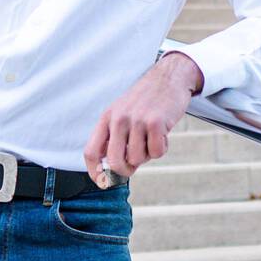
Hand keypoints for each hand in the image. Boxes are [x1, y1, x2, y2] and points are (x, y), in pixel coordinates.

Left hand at [83, 51, 202, 187]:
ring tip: (152, 138)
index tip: (102, 182)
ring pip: (137, 159)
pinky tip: (163, 133)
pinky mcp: (155, 122)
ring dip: (148, 155)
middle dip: (124, 171)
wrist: (168, 78)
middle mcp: (118, 119)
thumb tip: (113, 170)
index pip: (91, 151)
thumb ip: (115, 138)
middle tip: (134, 166)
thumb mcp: (122, 113)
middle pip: (113, 161)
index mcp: (107, 118)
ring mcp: (136, 120)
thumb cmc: (146, 100)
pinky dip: (161, 148)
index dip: (94, 171)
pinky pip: (156, 152)